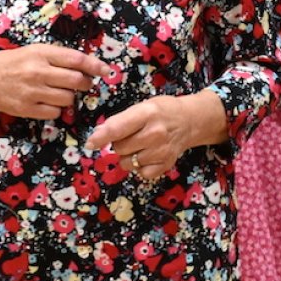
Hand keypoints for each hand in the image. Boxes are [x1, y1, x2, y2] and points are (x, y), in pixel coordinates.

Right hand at [0, 44, 109, 119]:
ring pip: (68, 98)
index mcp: (40, 53)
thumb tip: (86, 67)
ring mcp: (32, 92)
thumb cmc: (9, 64)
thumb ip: (57, 57)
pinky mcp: (27, 109)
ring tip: (61, 92)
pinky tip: (48, 102)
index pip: (76, 59)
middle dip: (86, 84)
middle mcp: (38, 72)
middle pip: (77, 81)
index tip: (107, 71)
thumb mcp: (32, 52)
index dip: (95, 66)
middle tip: (84, 84)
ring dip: (70, 97)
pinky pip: (55, 112)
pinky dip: (57, 109)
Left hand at [87, 93, 220, 180]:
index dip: (100, 138)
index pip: (117, 129)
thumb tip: (96, 136)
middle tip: (130, 135)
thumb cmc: (162, 111)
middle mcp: (155, 133)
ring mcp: (161, 151)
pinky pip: (140, 173)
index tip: (90, 144)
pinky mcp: (165, 165)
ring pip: (127, 162)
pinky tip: (147, 155)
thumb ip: (120, 120)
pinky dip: (139, 166)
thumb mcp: (142, 107)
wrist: (190, 121)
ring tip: (140, 145)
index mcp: (147, 113)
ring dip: (128, 155)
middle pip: (119, 148)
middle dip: (119, 143)